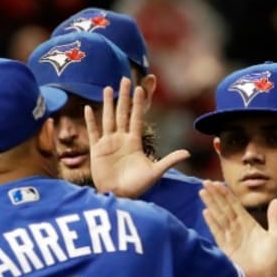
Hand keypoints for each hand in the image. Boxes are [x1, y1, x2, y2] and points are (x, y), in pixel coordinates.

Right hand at [84, 78, 188, 197]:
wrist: (119, 196)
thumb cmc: (137, 187)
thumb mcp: (155, 173)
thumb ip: (169, 161)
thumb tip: (187, 152)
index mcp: (134, 142)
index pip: (137, 118)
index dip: (138, 103)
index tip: (139, 88)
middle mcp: (121, 139)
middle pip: (122, 113)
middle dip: (124, 97)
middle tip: (124, 79)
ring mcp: (108, 143)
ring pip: (108, 118)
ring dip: (108, 104)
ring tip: (108, 88)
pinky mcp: (96, 150)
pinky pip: (93, 132)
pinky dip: (90, 121)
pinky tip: (88, 108)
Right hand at [199, 181, 276, 276]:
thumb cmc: (273, 259)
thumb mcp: (276, 236)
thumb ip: (274, 218)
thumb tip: (276, 200)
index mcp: (248, 224)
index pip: (235, 205)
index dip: (227, 194)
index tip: (219, 183)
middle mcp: (237, 228)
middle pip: (224, 208)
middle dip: (215, 195)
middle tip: (205, 182)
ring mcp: (231, 237)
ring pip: (219, 217)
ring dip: (211, 204)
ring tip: (202, 192)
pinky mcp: (226, 248)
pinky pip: (218, 232)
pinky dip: (212, 222)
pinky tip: (206, 212)